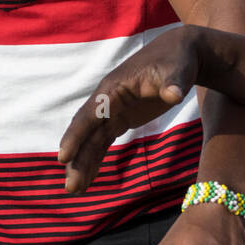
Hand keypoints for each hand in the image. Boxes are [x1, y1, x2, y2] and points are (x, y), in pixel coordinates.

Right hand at [58, 25, 200, 193]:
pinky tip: (89, 179)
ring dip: (83, 163)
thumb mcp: (177, 70)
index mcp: (114, 87)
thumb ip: (174, 83)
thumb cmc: (177, 60)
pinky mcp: (121, 117)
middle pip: (87, 132)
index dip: (76, 136)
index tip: (63, 157)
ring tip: (74, 190)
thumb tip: (174, 94)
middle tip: (70, 187)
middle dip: (78, 159)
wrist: (180, 54)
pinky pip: (102, 140)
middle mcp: (107, 99)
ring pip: (92, 139)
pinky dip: (96, 158)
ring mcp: (113, 109)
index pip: (90, 114)